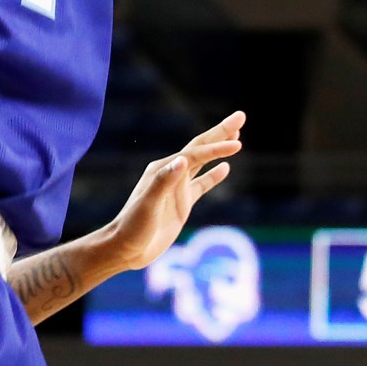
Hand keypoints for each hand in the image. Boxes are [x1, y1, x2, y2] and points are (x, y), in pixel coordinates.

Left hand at [102, 113, 245, 271]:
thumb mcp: (147, 205)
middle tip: (241, 116)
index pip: (196, 153)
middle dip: (221, 132)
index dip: (217, 147)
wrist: (125, 249)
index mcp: (163, 169)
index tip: (237, 144)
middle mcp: (171, 173)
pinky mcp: (182, 203)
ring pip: (203, 162)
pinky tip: (225, 168)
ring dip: (218, 148)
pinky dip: (214, 175)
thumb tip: (183, 159)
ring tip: (237, 135)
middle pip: (200, 147)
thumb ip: (163, 182)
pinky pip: (202, 184)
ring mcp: (177, 187)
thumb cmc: (133, 227)